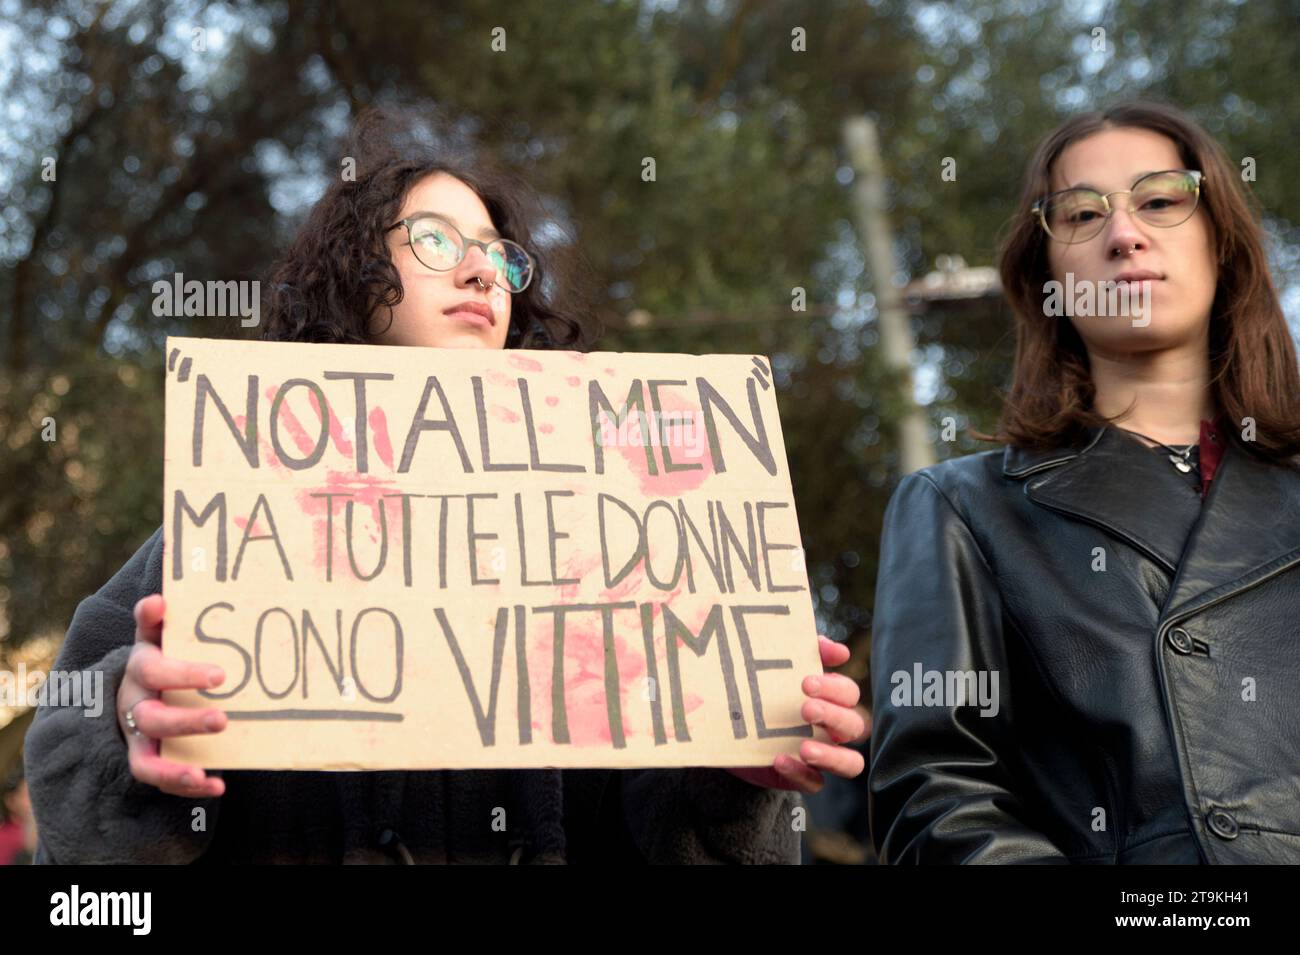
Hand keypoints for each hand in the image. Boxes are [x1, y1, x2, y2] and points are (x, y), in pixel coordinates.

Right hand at [117, 594, 227, 797]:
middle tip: (223, 720)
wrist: (142, 683)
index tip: (220, 677)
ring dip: (175, 771)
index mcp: (139, 669)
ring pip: (145, 761)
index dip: (182, 674)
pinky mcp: (147, 759)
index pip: (153, 671)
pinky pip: (160, 779)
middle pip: (150, 719)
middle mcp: (132, 705)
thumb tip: (157, 600)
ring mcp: (136, 737)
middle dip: (185, 723)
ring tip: (206, 775)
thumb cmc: (163, 652)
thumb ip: (157, 619)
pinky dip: (187, 786)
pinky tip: (217, 785)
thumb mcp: (158, 634)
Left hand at [725, 636, 868, 792]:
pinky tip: (779, 760)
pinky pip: (814, 783)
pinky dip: (800, 773)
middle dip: (833, 716)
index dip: (835, 689)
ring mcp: (820, 756)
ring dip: (832, 755)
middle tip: (805, 709)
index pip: (849, 694)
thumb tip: (838, 650)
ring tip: (805, 747)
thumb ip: (807, 650)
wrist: (727, 723)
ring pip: (850, 763)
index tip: (806, 682)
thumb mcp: (779, 664)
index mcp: (831, 699)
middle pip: (855, 726)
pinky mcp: (801, 777)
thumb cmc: (761, 688)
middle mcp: (832, 728)